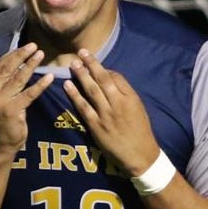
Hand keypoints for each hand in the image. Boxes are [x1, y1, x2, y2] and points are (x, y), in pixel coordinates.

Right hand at [0, 43, 52, 158]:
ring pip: (17, 79)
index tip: (25, 46)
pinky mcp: (11, 111)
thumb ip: (0, 83)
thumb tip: (16, 61)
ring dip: (30, 65)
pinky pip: (28, 94)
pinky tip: (49, 77)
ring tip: (40, 55)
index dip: (12, 54)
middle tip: (34, 46)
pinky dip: (40, 84)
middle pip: (6, 69)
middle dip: (21, 55)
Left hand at [65, 49, 159, 174]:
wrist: (140, 155)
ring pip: (92, 90)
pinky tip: (67, 85)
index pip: (116, 77)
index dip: (104, 69)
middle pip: (103, 79)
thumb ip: (125, 94)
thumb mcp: (138, 109)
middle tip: (81, 53)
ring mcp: (107, 115)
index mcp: (131, 98)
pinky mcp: (96, 127)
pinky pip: (83, 108)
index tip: (94, 63)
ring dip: (81, 76)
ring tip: (73, 64)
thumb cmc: (140, 132)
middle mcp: (118, 104)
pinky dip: (74, 95)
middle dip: (91, 64)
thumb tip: (111, 81)